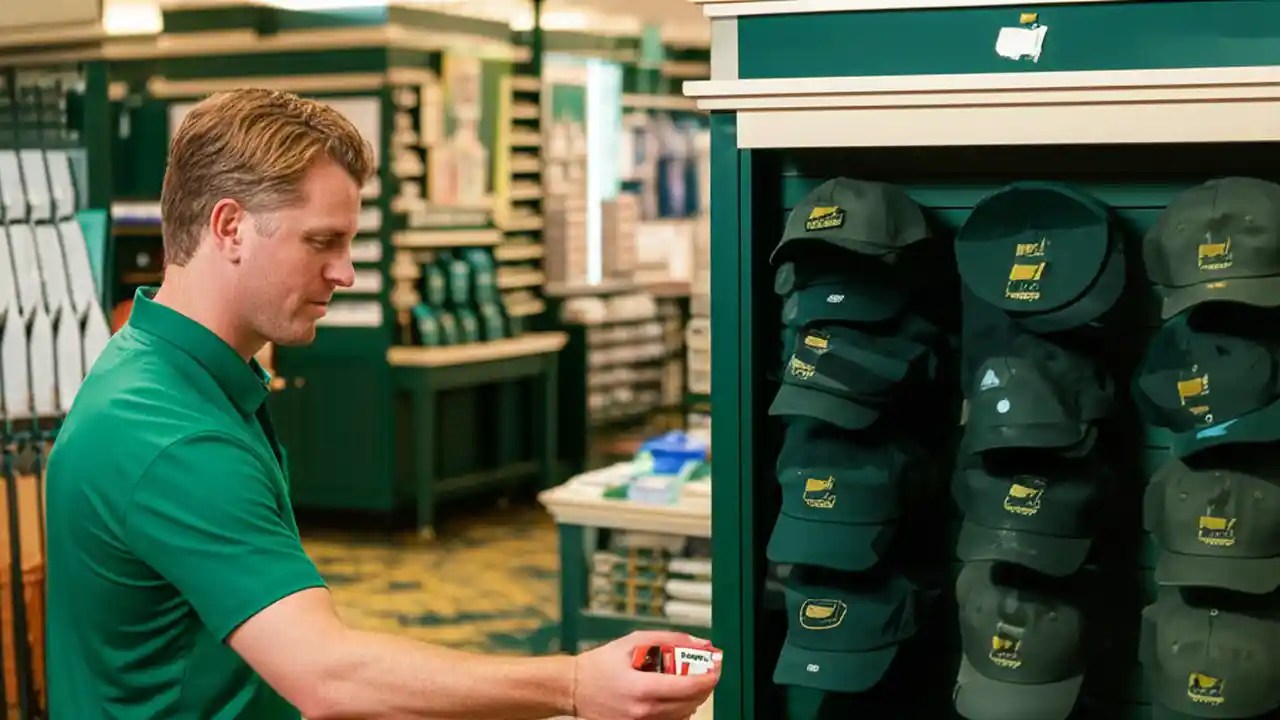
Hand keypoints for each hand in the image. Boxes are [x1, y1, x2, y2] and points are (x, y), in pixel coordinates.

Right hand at [570, 630, 719, 719]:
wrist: (573, 689)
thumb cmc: (599, 665)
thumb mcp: (632, 642)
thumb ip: (668, 640)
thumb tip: (697, 642)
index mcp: (641, 689)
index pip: (689, 688)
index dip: (709, 677)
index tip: (716, 668)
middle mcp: (643, 712)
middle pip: (691, 704)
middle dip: (704, 686)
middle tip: (706, 671)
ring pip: (683, 716)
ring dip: (693, 699)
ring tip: (688, 682)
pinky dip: (679, 710)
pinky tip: (674, 697)